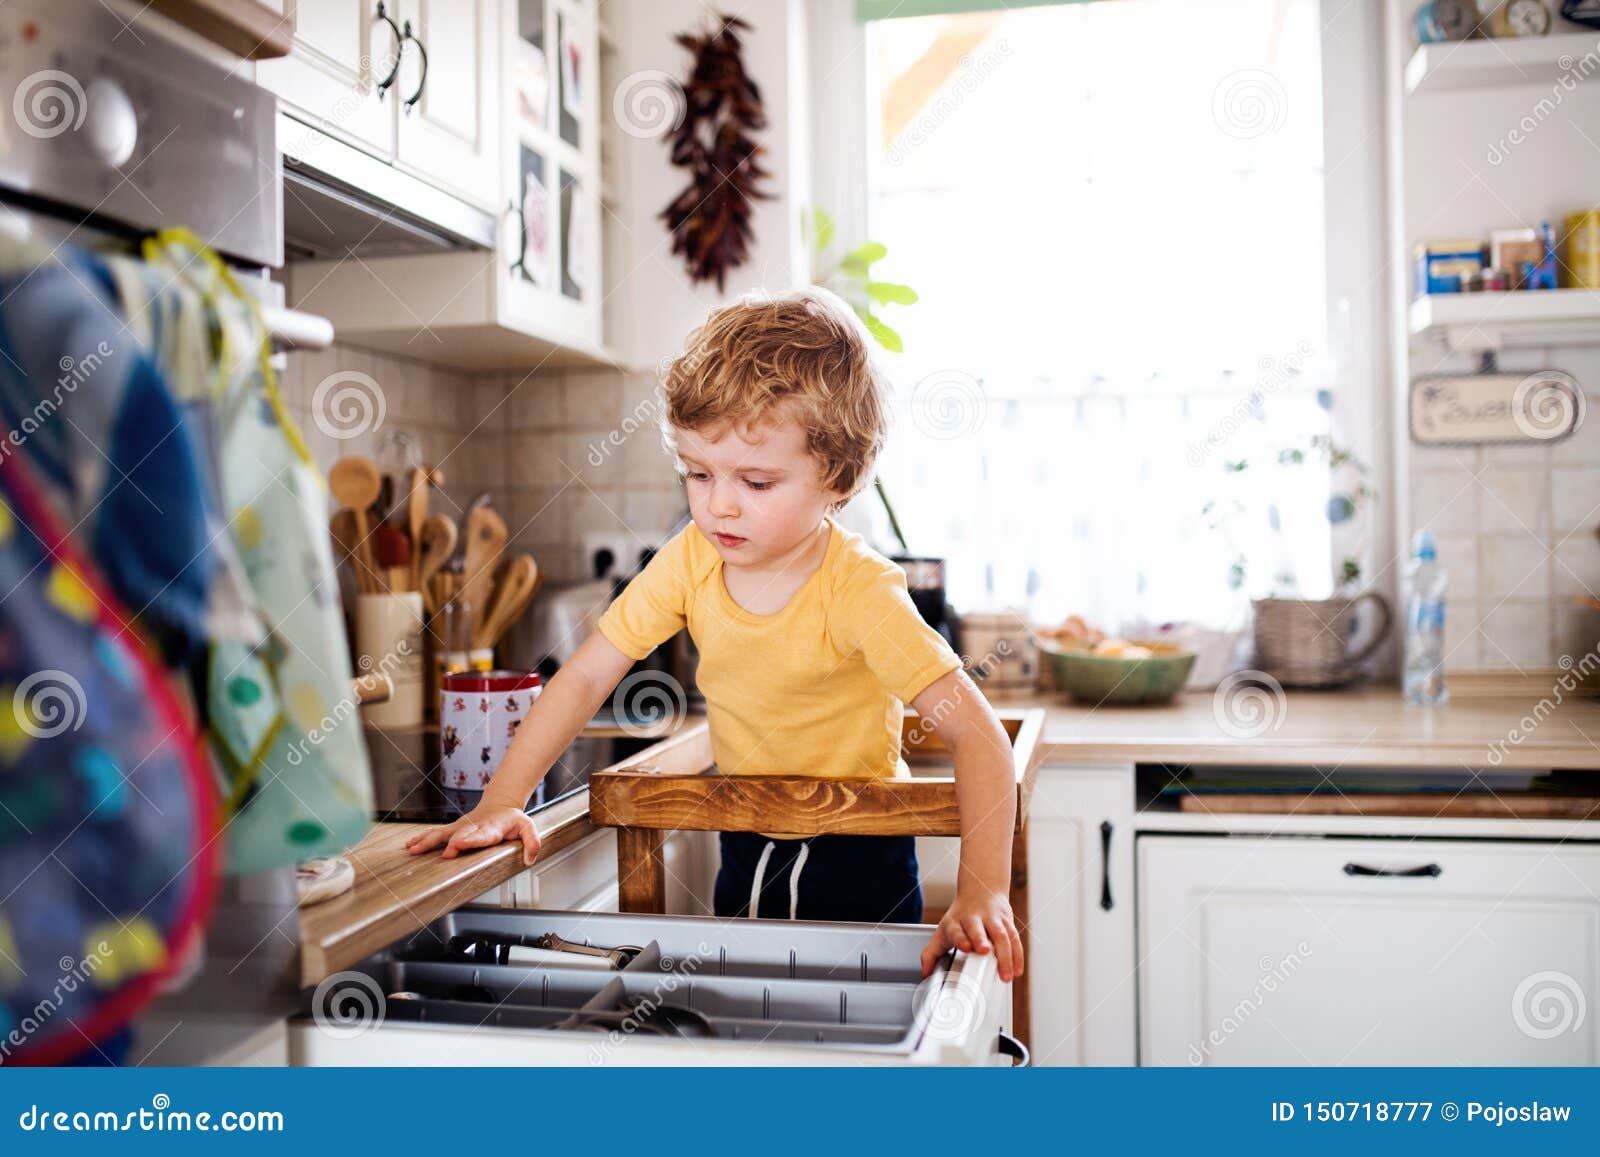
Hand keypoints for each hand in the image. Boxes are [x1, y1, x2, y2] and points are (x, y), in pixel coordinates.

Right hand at [404, 803, 541, 866]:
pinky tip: (410, 846)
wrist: (500, 803)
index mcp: (492, 828)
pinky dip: (423, 839)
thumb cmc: (512, 819)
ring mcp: (462, 828)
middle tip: (444, 853)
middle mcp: (474, 827)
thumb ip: (532, 842)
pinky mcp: (454, 829)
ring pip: (443, 833)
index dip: (470, 840)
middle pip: (460, 835)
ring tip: (414, 849)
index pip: (481, 835)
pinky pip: (437, 834)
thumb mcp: (528, 827)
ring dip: (429, 841)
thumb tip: (530, 860)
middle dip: (451, 844)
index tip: (459, 844)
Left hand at [920, 890, 1023, 982]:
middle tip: (984, 950)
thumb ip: (931, 953)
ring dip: (1005, 955)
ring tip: (1006, 974)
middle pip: (978, 928)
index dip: (961, 938)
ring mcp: (992, 918)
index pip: (956, 930)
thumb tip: (925, 972)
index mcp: (956, 922)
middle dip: (981, 939)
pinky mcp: (1007, 921)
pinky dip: (1017, 955)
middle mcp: (974, 918)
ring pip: (1001, 935)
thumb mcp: (943, 930)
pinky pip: (1015, 938)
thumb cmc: (961, 915)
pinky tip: (1017, 970)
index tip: (966, 947)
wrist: (981, 888)